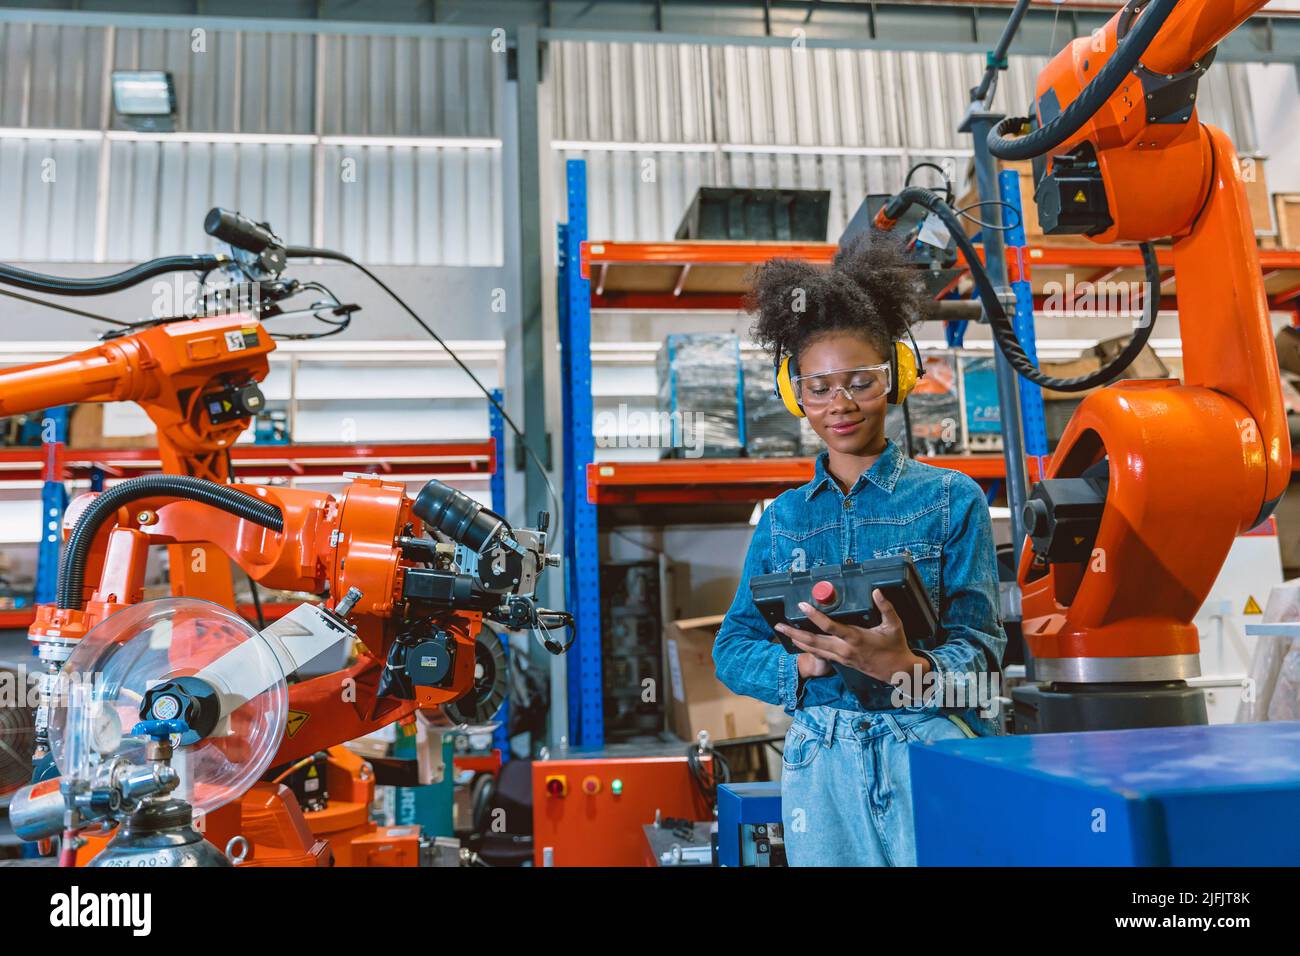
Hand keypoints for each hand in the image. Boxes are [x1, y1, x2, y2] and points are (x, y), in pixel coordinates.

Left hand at [775, 589, 927, 682]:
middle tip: (779, 626)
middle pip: (813, 641)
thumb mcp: (894, 625)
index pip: (830, 626)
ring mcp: (841, 657)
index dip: (814, 616)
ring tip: (783, 632)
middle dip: (794, 633)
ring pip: (814, 649)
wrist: (897, 671)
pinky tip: (799, 643)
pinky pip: (820, 654)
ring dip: (797, 640)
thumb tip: (876, 591)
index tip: (803, 606)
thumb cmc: (895, 646)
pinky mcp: (841, 661)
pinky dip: (807, 648)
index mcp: (855, 638)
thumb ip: (886, 607)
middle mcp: (844, 649)